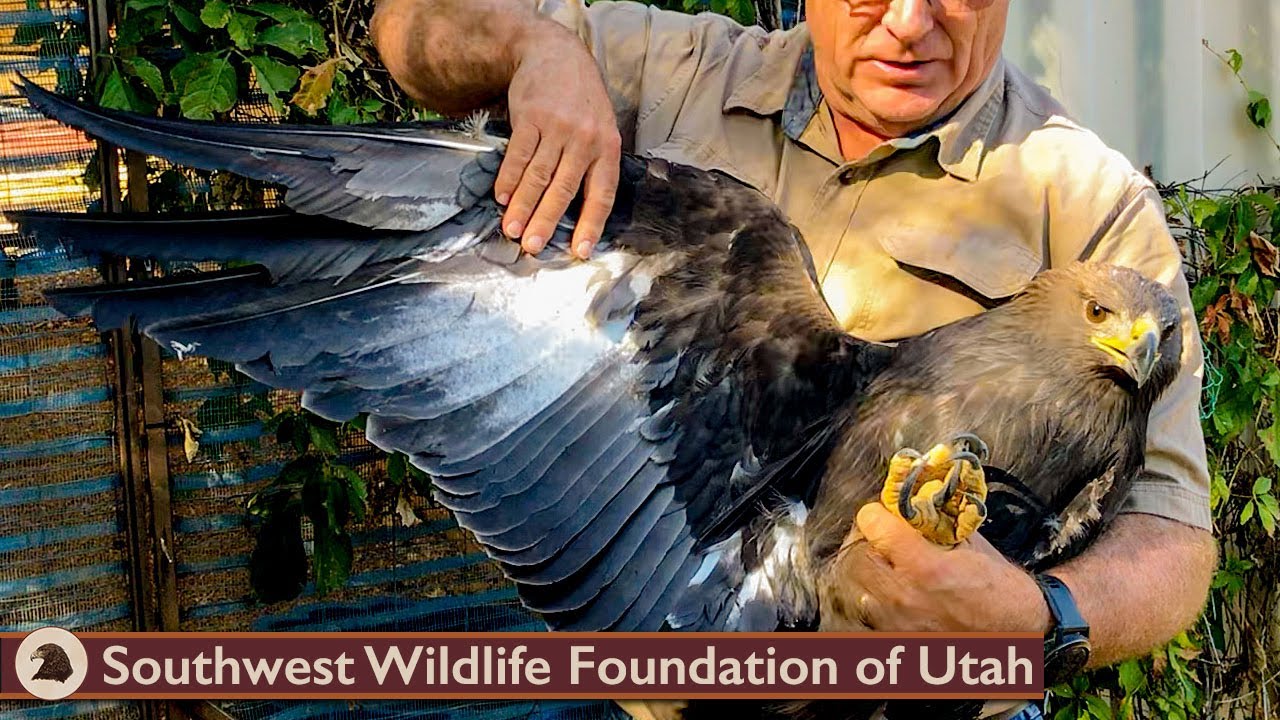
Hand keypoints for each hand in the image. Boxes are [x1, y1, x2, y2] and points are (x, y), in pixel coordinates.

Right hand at [499, 28, 620, 258]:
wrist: (557, 54)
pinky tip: (502, 197)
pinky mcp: (531, 117)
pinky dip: (509, 178)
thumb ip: (593, 164)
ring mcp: (558, 127)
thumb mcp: (602, 128)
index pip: (601, 194)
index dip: (590, 225)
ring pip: (538, 175)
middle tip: (533, 247)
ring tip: (512, 230)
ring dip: (523, 206)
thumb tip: (577, 212)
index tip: (579, 252)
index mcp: (608, 148)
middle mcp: (585, 140)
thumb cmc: (582, 101)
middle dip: (546, 221)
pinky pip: (519, 154)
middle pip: (564, 189)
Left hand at [837, 503, 1051, 633]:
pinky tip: (888, 590)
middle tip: (879, 535)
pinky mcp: (898, 640)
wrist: (1019, 630)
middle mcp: (905, 597)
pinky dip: (872, 598)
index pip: (873, 526)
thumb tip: (908, 499)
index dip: (875, 514)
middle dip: (867, 540)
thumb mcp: (969, 542)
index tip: (880, 512)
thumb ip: (934, 521)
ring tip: (884, 563)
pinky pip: (868, 613)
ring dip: (867, 570)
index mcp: (925, 567)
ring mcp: (898, 623)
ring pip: (857, 586)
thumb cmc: (998, 585)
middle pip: (858, 556)